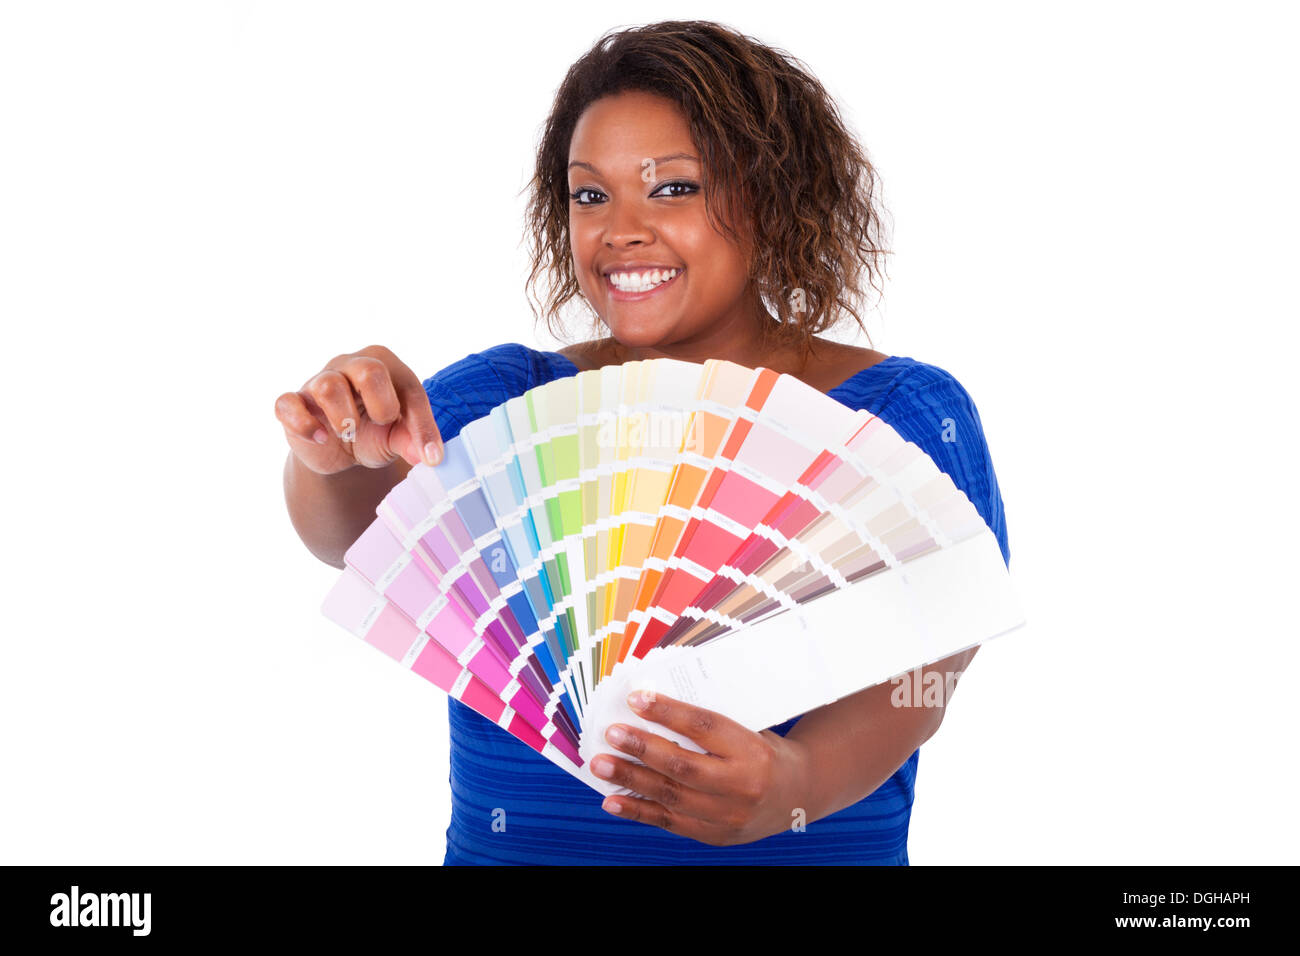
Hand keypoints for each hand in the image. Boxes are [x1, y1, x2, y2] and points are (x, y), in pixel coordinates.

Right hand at [274, 344, 442, 474]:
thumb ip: (412, 440)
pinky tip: (320, 438)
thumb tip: (427, 458)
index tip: (430, 458)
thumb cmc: (373, 432)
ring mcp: (317, 381)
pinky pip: (288, 404)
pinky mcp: (293, 404)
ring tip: (349, 433)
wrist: (338, 451)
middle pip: (369, 369)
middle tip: (381, 424)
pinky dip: (304, 424)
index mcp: (383, 365)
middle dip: (382, 404)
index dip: (422, 424)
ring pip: (328, 386)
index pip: (408, 386)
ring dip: (344, 418)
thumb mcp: (396, 437)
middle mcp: (349, 365)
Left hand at [592, 690, 811, 846]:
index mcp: (751, 750)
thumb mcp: (747, 729)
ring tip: (600, 763)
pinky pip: (669, 822)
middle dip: (642, 748)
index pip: (704, 727)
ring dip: (630, 778)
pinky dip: (637, 810)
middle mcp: (741, 785)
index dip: (668, 712)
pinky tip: (612, 800)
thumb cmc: (762, 751)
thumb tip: (650, 707)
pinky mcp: (714, 836)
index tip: (636, 698)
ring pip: (671, 796)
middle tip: (611, 732)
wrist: (796, 794)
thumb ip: (707, 725)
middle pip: (683, 765)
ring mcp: (727, 815)